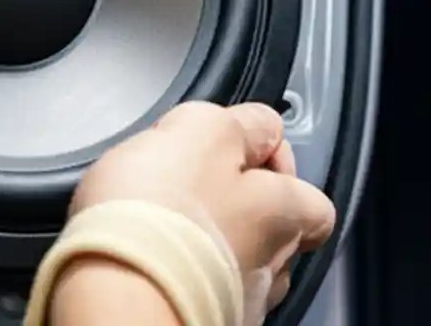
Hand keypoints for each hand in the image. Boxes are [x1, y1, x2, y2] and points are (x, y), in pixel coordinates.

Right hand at [67, 101, 334, 321]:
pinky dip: (185, 277)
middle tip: (200, 189)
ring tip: (172, 230)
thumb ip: (245, 124)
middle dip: (244, 213)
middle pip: (276, 237)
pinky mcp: (198, 322)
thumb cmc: (162, 215)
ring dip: (215, 250)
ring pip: (241, 271)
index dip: (278, 171)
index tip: (241, 153)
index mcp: (284, 215)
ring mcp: (237, 305)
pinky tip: (153, 262)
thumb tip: (263, 124)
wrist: (118, 292)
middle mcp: (271, 269)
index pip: (313, 198)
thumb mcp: (205, 130)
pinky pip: (204, 295)